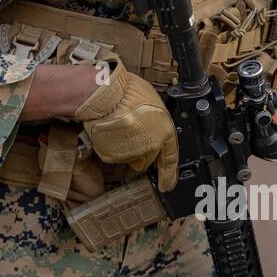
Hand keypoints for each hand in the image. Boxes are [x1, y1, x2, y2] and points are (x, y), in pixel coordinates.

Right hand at [72, 61, 177, 175]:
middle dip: (141, 150)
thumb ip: (156, 118)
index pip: (170, 160)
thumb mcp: (153, 100)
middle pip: (147, 158)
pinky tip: (109, 131)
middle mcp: (151, 146)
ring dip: (126, 147)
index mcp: (165, 132)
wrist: (105, 94)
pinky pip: (113, 154)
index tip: (167, 185)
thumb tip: (152, 121)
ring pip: (129, 157)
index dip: (169, 176)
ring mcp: (132, 153)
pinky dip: (111, 146)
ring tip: (118, 127)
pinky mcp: (113, 156)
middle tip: (131, 133)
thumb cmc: (127, 91)